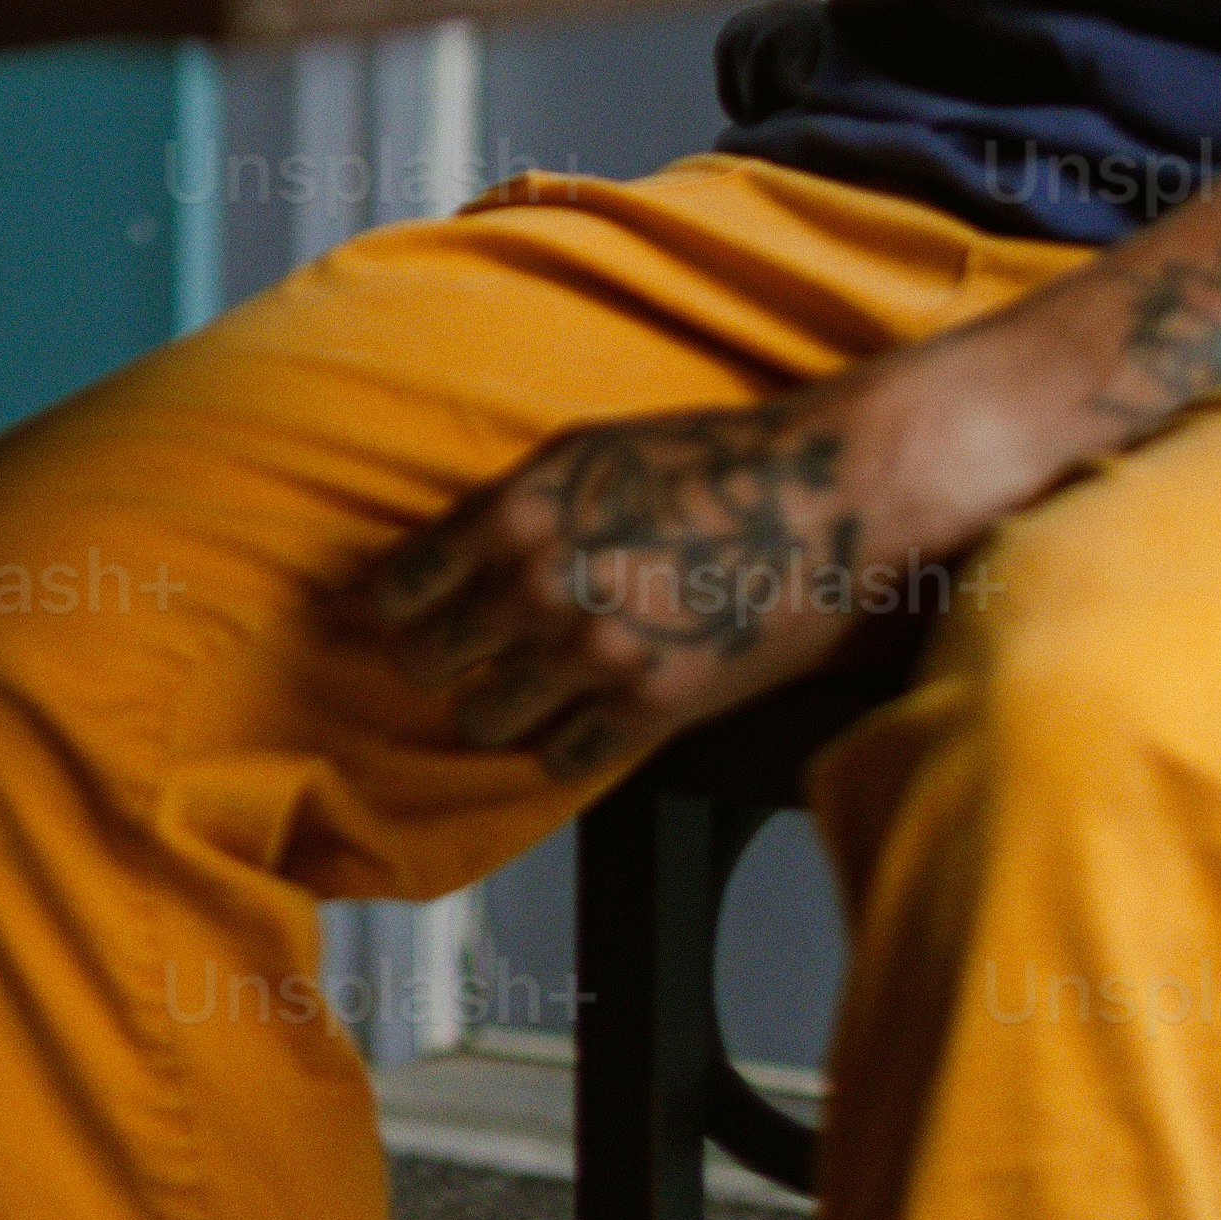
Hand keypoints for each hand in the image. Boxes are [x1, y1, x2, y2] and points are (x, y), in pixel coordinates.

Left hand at [337, 350, 1011, 786]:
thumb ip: (507, 511)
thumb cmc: (707, 462)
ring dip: (499, 706)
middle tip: (468, 653)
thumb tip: (444, 560)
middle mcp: (537, 589)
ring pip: (482, 720)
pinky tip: (585, 714)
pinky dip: (564, 744)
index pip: (395, 590)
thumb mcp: (582, 457)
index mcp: (511, 514)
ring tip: (528, 686)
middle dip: (440, 658)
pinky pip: (561, 761)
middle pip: (423, 662)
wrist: (825, 496)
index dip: (399, 606)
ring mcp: (593, 656)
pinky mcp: (652, 710)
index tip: (413, 613)